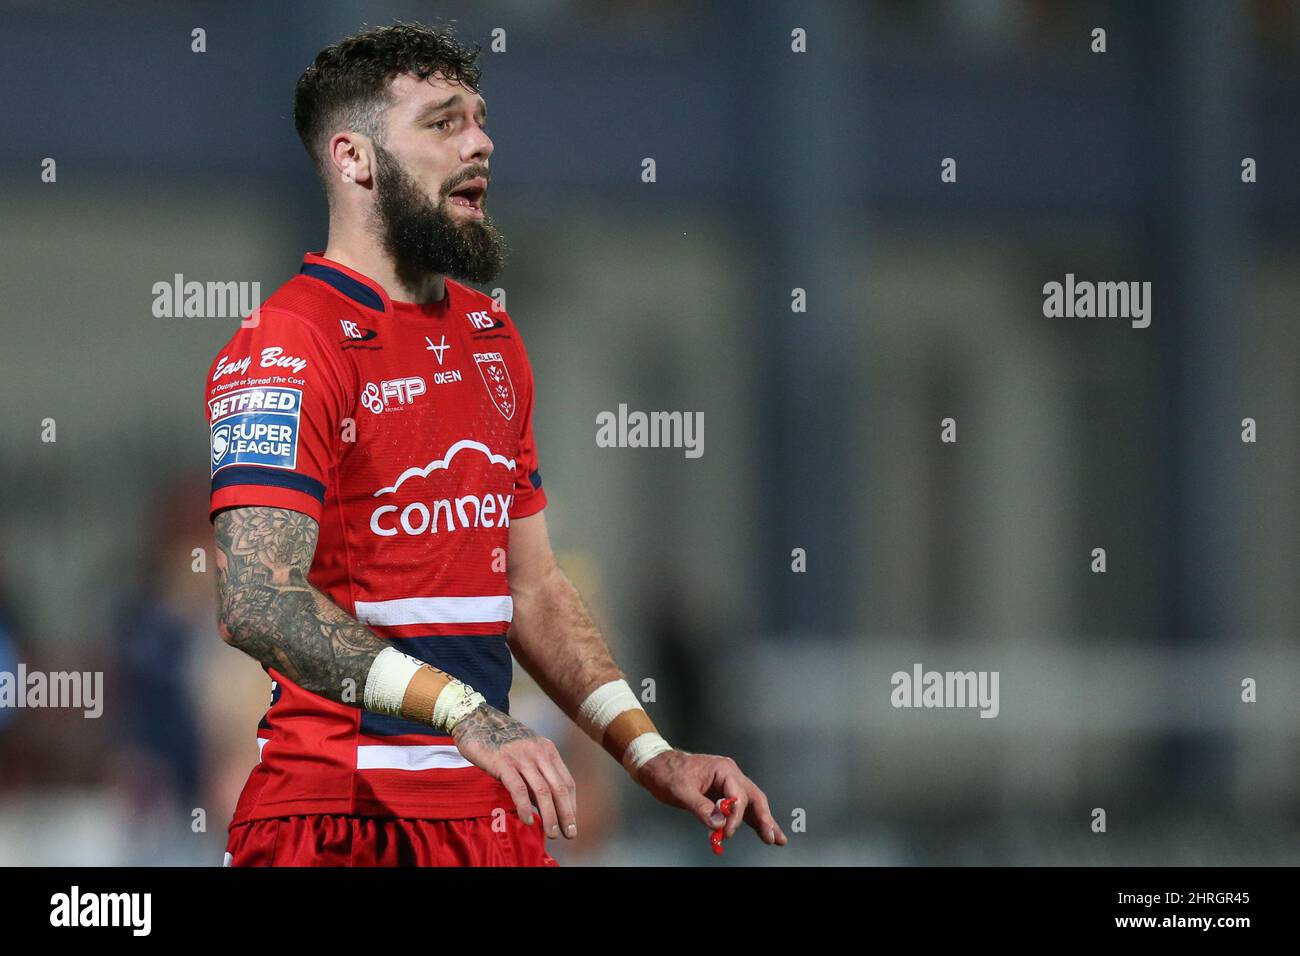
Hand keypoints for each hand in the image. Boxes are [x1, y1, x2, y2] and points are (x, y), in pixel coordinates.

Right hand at [451, 703, 577, 839]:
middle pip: (559, 788)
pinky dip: (524, 807)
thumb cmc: (500, 741)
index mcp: (548, 750)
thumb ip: (536, 775)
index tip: (571, 822)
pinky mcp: (503, 763)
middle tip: (570, 833)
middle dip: (566, 814)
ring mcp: (522, 757)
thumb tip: (544, 805)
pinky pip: (518, 788)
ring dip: (550, 815)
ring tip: (552, 833)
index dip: (571, 805)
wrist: (476, 719)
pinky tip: (528, 821)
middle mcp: (539, 753)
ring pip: (542, 791)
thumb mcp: (525, 753)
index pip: (567, 781)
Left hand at [635, 749, 787, 845]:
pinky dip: (751, 820)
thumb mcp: (681, 790)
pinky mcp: (722, 794)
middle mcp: (730, 775)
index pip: (739, 794)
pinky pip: (740, 808)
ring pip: (752, 803)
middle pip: (754, 797)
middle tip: (772, 837)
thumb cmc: (667, 772)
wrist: (656, 766)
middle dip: (765, 818)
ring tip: (777, 839)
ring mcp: (728, 784)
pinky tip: (762, 832)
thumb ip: (701, 807)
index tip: (727, 831)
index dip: (736, 815)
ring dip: (764, 821)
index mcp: (723, 769)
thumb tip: (719, 823)